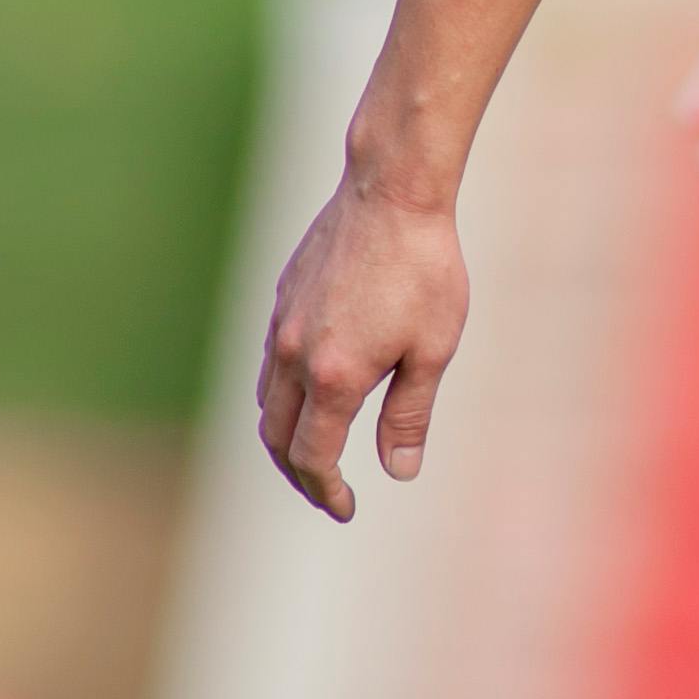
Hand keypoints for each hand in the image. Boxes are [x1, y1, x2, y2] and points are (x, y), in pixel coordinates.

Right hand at [258, 171, 470, 521]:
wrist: (393, 191)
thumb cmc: (425, 268)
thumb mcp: (433, 349)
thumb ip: (409, 414)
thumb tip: (398, 470)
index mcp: (332, 377)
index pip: (312, 458)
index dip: (327, 491)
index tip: (347, 507)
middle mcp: (294, 355)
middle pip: (275, 437)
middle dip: (298, 474)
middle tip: (328, 491)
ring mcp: (281, 323)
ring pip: (266, 399)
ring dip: (285, 434)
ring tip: (318, 448)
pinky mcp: (282, 297)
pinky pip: (270, 361)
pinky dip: (284, 392)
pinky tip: (314, 389)